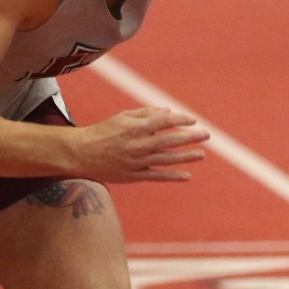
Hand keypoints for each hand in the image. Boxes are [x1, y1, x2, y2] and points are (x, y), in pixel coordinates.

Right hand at [73, 107, 208, 182]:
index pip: (164, 121)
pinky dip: (172, 176)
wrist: (82, 153)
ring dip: (186, 156)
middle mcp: (139, 144)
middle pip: (170, 140)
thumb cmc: (103, 132)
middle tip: (205, 135)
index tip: (192, 120)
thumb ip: (146, 114)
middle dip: (190, 137)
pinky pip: (157, 176)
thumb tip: (168, 112)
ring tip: (201, 154)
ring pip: (167, 159)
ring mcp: (137, 161)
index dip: (180, 120)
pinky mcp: (134, 175)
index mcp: (135, 127)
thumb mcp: (123, 117)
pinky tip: (187, 175)